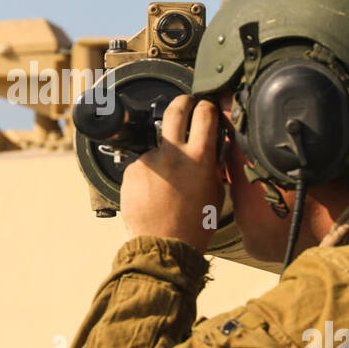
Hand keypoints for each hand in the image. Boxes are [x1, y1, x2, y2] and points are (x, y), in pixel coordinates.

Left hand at [119, 96, 224, 251]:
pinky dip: (150, 175)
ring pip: (159, 148)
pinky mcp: (132, 170)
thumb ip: (213, 166)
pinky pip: (144, 166)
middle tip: (186, 103)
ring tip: (168, 186)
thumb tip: (213, 148)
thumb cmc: (194, 226)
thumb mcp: (216, 193)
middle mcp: (173, 154)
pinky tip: (154, 194)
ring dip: (165, 158)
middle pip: (176, 111)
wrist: (163, 245)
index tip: (206, 106)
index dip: (206, 106)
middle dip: (183, 102)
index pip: (205, 115)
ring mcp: (150, 160)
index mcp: (199, 158)